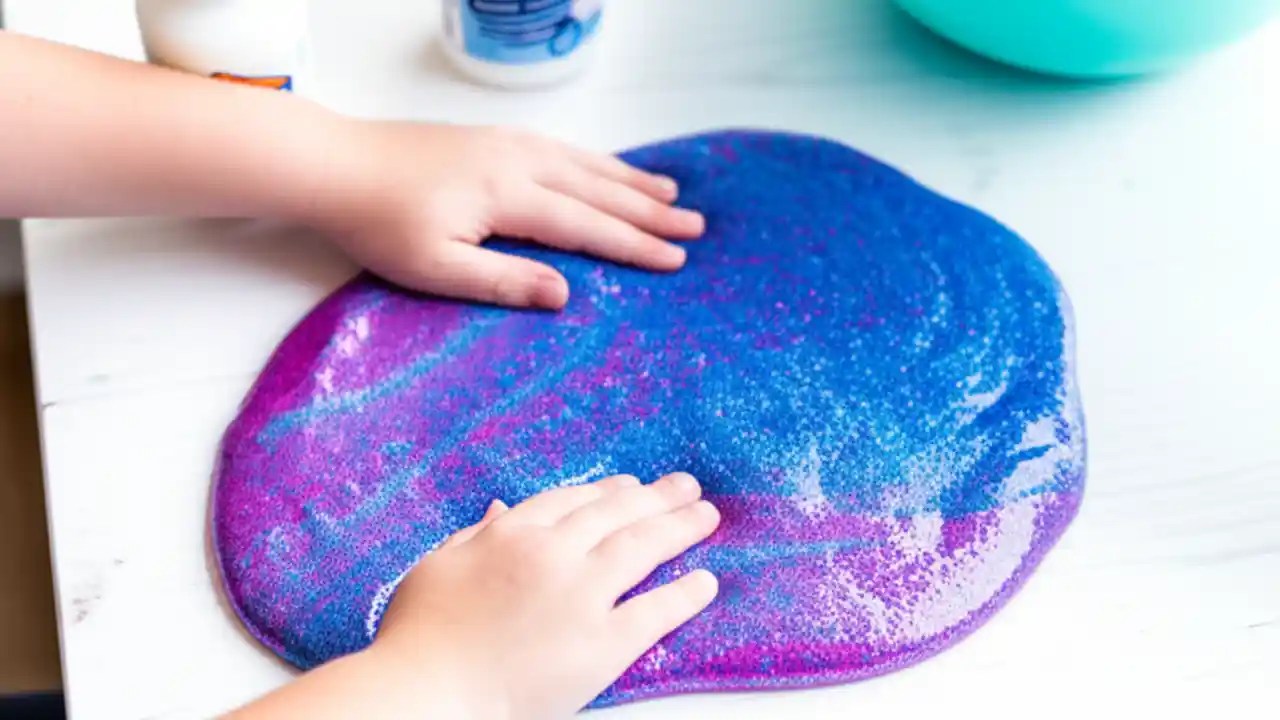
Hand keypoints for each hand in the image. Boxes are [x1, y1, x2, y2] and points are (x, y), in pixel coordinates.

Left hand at [310, 123, 705, 308]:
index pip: (587, 226)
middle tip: (696, 226)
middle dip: (651, 210)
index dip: (635, 244)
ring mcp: (507, 144)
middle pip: (599, 190)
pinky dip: (596, 161)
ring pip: (586, 163)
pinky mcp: (492, 138)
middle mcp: (519, 161)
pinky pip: (563, 148)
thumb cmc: (379, 223)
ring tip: (672, 192)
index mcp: (509, 195)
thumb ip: (504, 280)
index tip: (676, 257)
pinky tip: (606, 169)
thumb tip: (566, 294)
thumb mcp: (437, 268)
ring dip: (631, 180)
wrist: (335, 165)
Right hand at [373, 472, 720, 719]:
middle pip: (616, 514)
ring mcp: (580, 598)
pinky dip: (684, 594)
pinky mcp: (601, 646)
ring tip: (706, 517)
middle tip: (686, 487)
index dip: (607, 491)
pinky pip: (654, 612)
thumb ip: (473, 536)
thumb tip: (500, 509)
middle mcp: (552, 555)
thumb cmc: (418, 637)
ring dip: (680, 528)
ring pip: (642, 548)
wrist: (425, 694)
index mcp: (511, 534)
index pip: (572, 501)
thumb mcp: (436, 568)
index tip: (631, 486)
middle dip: (656, 497)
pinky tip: (706, 582)